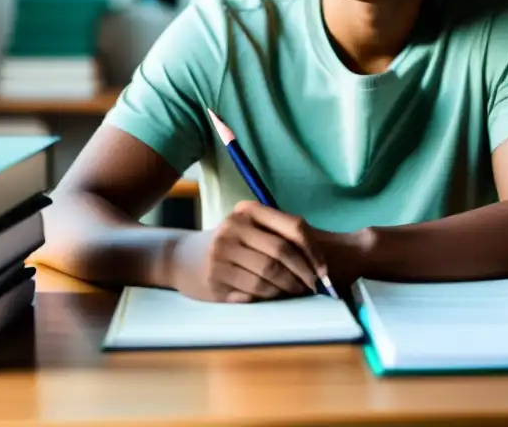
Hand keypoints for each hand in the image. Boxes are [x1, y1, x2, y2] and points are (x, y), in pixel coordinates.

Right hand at [168, 201, 327, 302]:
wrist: (183, 257)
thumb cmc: (231, 243)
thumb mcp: (250, 229)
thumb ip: (280, 236)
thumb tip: (320, 265)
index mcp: (249, 211)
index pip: (293, 227)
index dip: (313, 250)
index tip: (324, 270)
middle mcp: (233, 228)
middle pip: (282, 252)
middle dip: (303, 273)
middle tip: (313, 287)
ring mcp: (221, 253)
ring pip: (269, 275)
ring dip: (289, 288)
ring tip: (297, 293)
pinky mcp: (215, 278)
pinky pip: (253, 292)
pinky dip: (271, 297)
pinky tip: (275, 297)